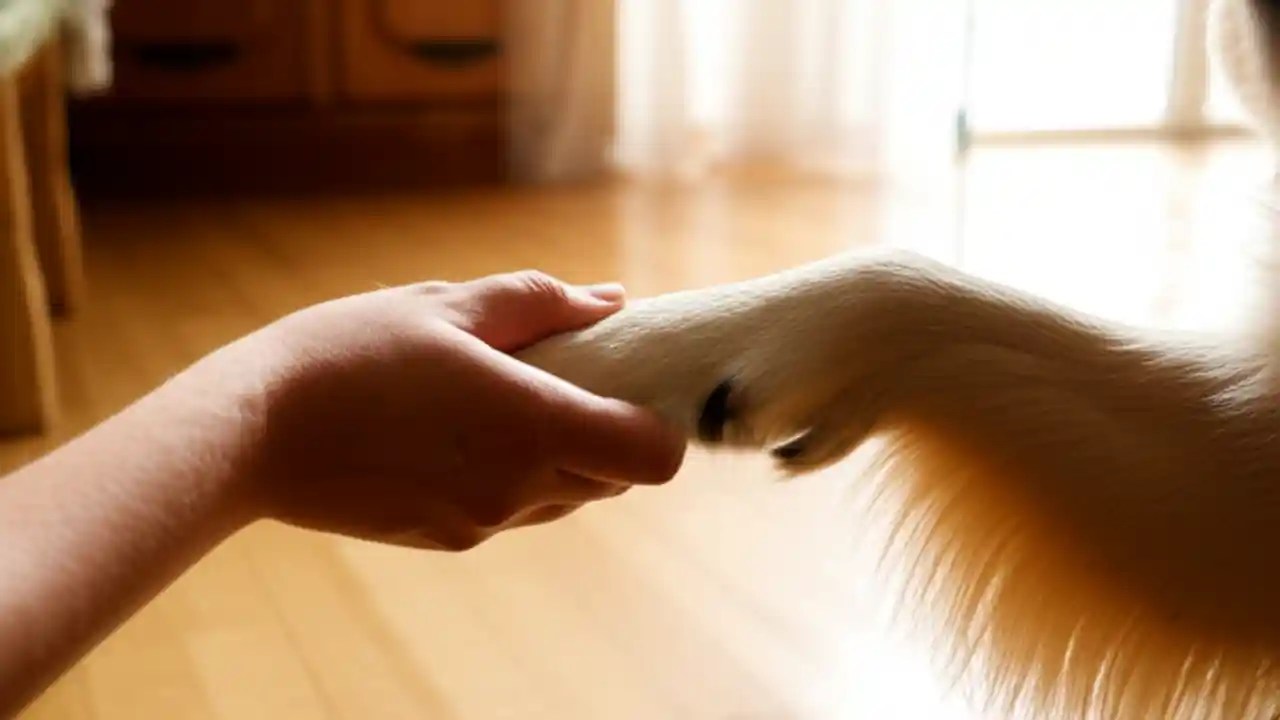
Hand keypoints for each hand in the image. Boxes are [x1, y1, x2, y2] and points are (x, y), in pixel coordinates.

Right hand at [180, 271, 686, 549]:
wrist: (250, 430)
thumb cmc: (349, 351)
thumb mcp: (448, 304)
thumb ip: (542, 303)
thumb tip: (612, 300)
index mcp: (531, 426)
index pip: (654, 457)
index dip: (660, 422)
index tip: (632, 383)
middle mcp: (517, 488)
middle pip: (615, 478)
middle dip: (609, 431)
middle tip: (567, 378)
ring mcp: (481, 523)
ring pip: (566, 497)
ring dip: (562, 454)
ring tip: (503, 400)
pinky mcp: (446, 540)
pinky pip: (512, 510)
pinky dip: (512, 476)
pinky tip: (456, 433)